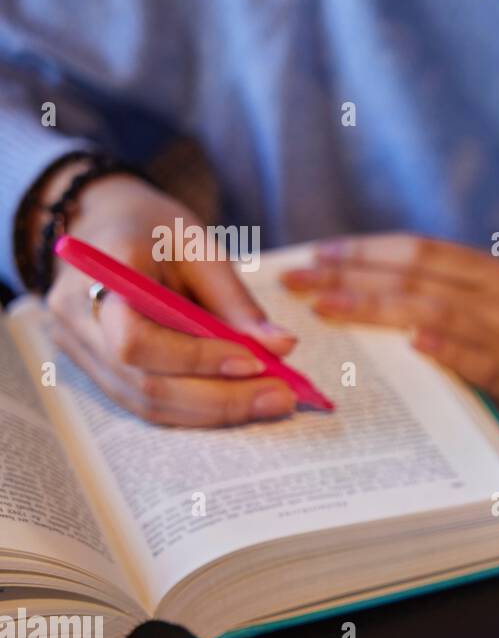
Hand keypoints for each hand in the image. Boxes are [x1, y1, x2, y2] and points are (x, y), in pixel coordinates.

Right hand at [42, 173, 298, 425]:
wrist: (99, 225)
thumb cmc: (152, 229)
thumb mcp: (200, 247)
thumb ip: (236, 301)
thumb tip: (282, 347)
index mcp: (99, 274)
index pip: (137, 340)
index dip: (198, 359)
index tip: (257, 362)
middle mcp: (77, 320)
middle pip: (146, 384)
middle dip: (221, 397)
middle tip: (282, 396)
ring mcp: (79, 350)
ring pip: (147, 404)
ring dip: (215, 412)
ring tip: (271, 401)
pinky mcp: (96, 370)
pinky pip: (146, 404)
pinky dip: (197, 410)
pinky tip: (241, 401)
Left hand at [282, 233, 498, 426]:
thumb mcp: (495, 298)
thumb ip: (445, 291)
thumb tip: (364, 288)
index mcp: (485, 271)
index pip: (414, 250)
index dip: (361, 250)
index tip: (313, 254)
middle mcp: (494, 295)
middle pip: (412, 276)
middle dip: (348, 276)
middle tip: (296, 281)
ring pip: (434, 312)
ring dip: (376, 306)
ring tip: (327, 307)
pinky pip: (477, 361)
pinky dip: (446, 351)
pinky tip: (413, 346)